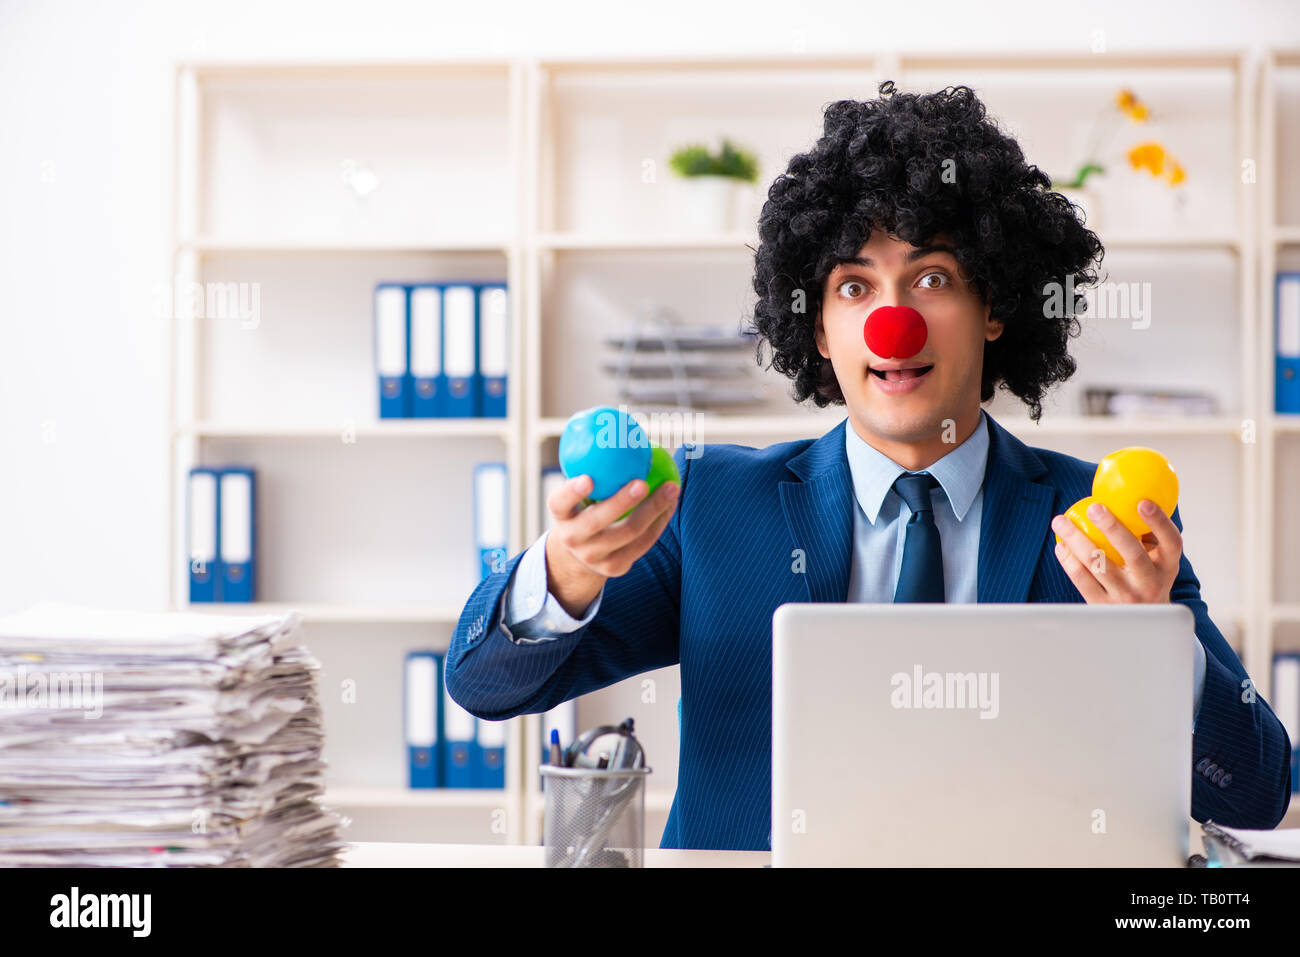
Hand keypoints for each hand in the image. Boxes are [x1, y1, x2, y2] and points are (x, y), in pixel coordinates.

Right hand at [544, 473, 679, 617]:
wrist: (579, 555)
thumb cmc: (584, 509)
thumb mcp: (578, 494)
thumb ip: (591, 467)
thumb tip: (617, 425)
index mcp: (561, 515)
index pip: (559, 503)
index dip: (571, 492)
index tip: (587, 478)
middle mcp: (573, 538)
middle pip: (597, 522)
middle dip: (621, 503)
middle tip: (642, 482)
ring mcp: (594, 557)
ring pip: (628, 534)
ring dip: (653, 510)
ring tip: (671, 488)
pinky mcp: (615, 568)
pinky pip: (643, 544)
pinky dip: (660, 523)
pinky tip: (671, 504)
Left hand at [1050, 500, 1181, 603]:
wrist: (1141, 624)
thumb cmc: (1145, 577)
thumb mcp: (1156, 560)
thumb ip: (1145, 534)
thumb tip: (1125, 494)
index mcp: (1167, 566)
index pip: (1171, 542)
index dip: (1159, 522)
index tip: (1143, 501)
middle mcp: (1150, 582)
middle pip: (1133, 553)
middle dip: (1113, 528)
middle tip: (1094, 507)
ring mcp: (1126, 597)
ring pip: (1099, 566)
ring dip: (1077, 540)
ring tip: (1061, 521)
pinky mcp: (1102, 606)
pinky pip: (1082, 580)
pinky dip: (1069, 561)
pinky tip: (1061, 545)